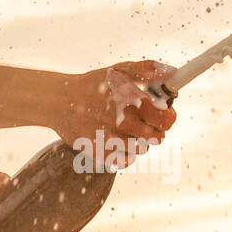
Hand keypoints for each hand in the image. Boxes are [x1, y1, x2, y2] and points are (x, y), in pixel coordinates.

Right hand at [58, 60, 177, 151]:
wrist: (58, 101)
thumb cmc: (92, 85)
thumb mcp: (119, 70)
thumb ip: (147, 70)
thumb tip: (173, 72)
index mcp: (132, 101)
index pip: (166, 120)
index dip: (169, 118)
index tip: (164, 114)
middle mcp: (124, 122)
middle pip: (156, 138)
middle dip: (154, 130)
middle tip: (143, 122)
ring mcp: (112, 140)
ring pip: (141, 150)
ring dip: (139, 142)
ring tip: (127, 130)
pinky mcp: (100, 153)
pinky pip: (124, 161)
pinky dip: (125, 154)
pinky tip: (118, 142)